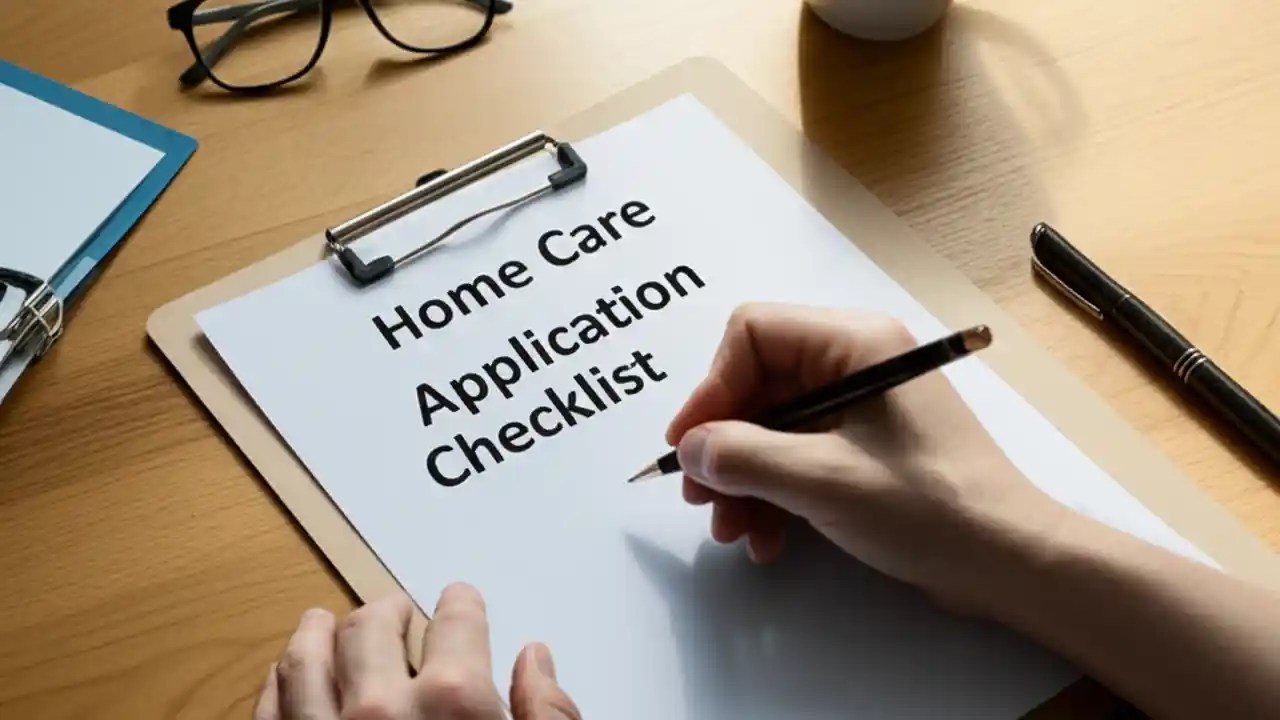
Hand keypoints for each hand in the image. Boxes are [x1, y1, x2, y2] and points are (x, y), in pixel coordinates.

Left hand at [253, 583, 580, 719]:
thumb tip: (536, 661)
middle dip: (386, 610)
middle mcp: (381, 709)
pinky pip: (268, 709)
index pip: (458, 619)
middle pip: (372, 624)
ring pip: (305, 658)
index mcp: (454, 703)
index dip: (461, 603)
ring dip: (317, 633)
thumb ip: (548, 715)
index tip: (459, 600)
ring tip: (324, 623)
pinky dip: (278, 685)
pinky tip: (288, 678)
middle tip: (394, 611)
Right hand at [665, 303, 1069, 612]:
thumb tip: (691, 448)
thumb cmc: (928, 507)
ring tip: (733, 530)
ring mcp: (862, 407)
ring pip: (773, 427)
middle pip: (758, 385)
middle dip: (725, 445)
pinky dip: (775, 494)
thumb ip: (745, 457)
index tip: (689, 446)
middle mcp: (855, 362)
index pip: (753, 335)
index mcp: (854, 344)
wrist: (1008, 560)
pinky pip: (799, 456)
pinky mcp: (865, 448)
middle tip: (701, 497)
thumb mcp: (823, 481)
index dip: (711, 388)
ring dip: (744, 478)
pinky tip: (767, 540)